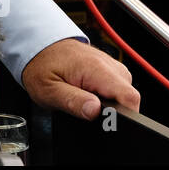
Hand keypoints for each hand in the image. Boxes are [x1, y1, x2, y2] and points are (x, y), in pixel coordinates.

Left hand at [21, 38, 140, 120]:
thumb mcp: (48, 89)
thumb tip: (95, 111)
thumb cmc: (41, 66)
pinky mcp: (110, 69)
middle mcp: (109, 65)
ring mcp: (112, 66)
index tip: (107, 123)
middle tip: (85, 108)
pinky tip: (88, 93)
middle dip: (113, 111)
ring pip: (124, 95)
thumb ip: (73, 101)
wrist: (39, 47)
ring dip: (108, 103)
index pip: (129, 98)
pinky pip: (117, 88)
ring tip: (83, 97)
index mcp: (97, 69)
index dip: (124, 116)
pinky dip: (106, 95)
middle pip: (129, 98)